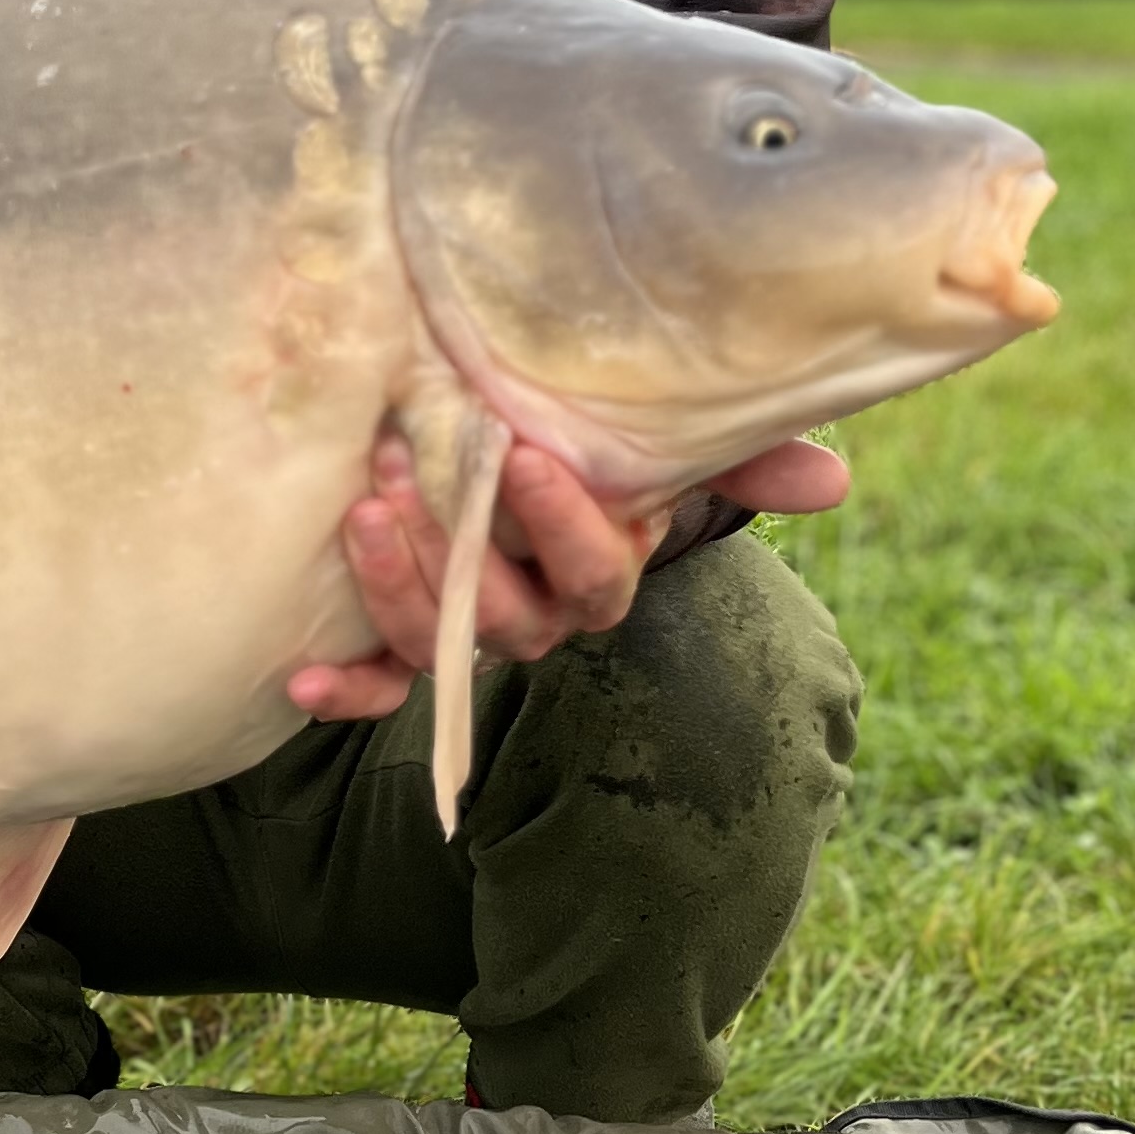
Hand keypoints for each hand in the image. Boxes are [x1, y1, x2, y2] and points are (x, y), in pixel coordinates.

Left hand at [285, 431, 849, 723]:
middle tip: (403, 469)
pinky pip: (378, 682)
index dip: (567, 527)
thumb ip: (742, 458)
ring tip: (359, 513)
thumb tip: (834, 481)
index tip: (528, 457)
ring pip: (438, 640)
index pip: (596, 572)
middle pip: (507, 614)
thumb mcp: (665, 445)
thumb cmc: (601, 448)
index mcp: (600, 569)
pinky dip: (344, 688)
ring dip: (396, 589)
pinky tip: (300, 676)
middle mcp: (535, 613)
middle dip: (456, 551)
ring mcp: (466, 630)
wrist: (517, 463)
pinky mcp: (401, 641)